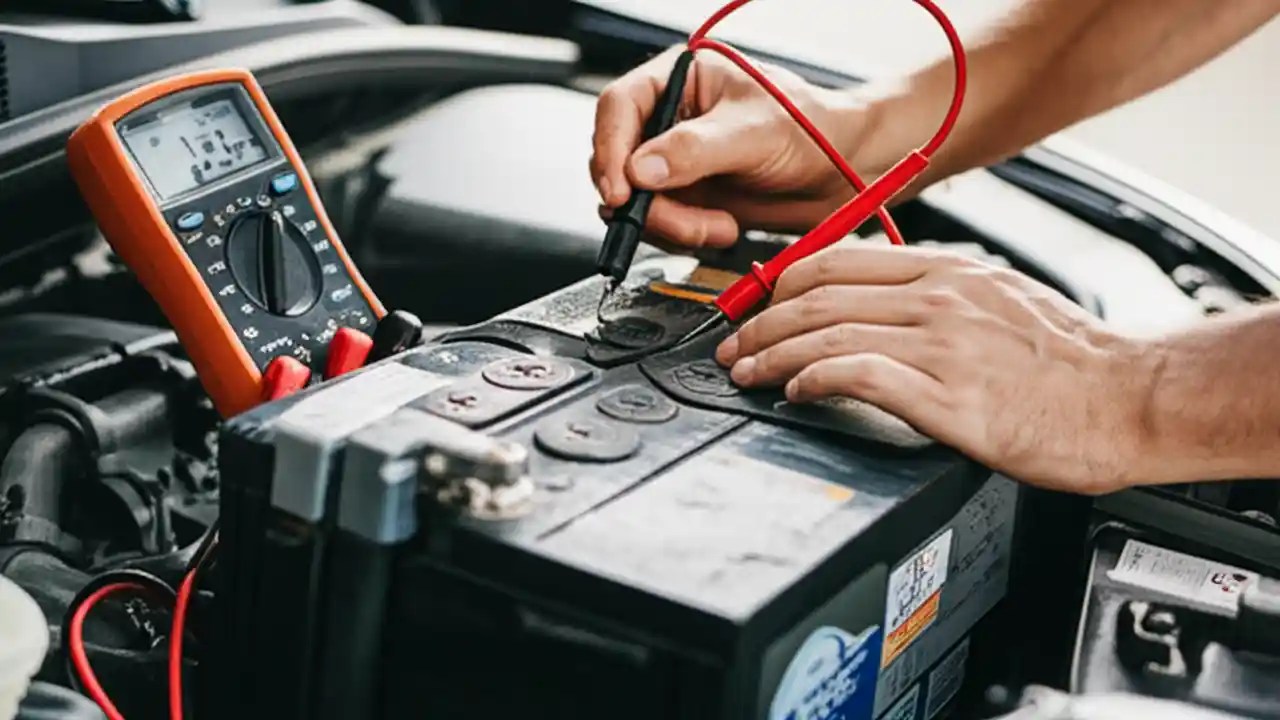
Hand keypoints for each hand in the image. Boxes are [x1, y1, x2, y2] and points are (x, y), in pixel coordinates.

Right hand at [590, 46, 883, 249]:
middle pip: (618, 162)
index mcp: (678, 79)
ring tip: (718, 226)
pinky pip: (659, 225)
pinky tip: (721, 228)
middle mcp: (668, 119)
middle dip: (648, 202)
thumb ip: (695, 150)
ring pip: (636, 201)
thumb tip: (640, 171)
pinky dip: (684, 236)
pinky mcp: (686, 198)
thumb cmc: (812, 130)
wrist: (845, 172)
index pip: (618, 108)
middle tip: (681, 222)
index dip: (609, 151)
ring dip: (671, 225)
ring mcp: (673, 162)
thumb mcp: (754, 132)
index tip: (621, 192)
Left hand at [714, 244, 1157, 493]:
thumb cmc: (1069, 360)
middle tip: (731, 348)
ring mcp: (943, 345)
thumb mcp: (999, 299)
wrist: (1128, 398)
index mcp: (947, 270)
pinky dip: (816, 380)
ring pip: (828, 333)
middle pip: (818, 297)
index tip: (753, 307)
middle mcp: (938, 297)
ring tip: (746, 373)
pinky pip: (862, 376)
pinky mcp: (951, 396)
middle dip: (759, 323)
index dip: (778, 283)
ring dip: (772, 355)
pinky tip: (795, 393)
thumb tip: (877, 300)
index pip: (836, 260)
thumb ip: (937, 293)